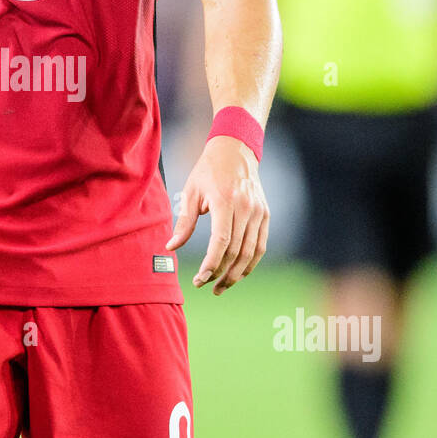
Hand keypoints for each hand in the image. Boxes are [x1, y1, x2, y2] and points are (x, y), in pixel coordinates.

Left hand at [166, 135, 268, 293]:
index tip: (200, 279)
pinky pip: (260, 245)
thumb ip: (184, 222)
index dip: (211, 263)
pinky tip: (237, 274)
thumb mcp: (191, 192)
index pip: (221, 241)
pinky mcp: (265, 215)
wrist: (236, 151)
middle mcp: (245, 208)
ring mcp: (258, 212)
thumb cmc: (208, 171)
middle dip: (220, 272)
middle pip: (236, 250)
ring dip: (235, 274)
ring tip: (220, 286)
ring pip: (250, 252)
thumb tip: (171, 247)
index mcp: (225, 201)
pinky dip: (250, 263)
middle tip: (204, 284)